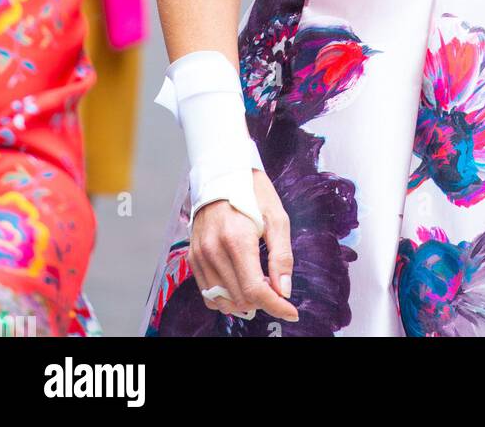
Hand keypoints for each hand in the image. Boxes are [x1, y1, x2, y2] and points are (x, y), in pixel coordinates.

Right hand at [188, 170, 297, 323]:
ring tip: (259, 282)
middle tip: (275, 285)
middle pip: (240, 298)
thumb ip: (281, 256)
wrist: (223, 172)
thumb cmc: (253, 192)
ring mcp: (200, 255)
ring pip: (223, 300)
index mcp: (237, 239)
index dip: (276, 306)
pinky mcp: (193, 257)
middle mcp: (214, 250)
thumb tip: (284, 290)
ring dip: (245, 300)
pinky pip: (208, 292)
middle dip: (263, 300)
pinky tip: (240, 282)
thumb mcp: (277, 218)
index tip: (291, 311)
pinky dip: (226, 296)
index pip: (255, 290)